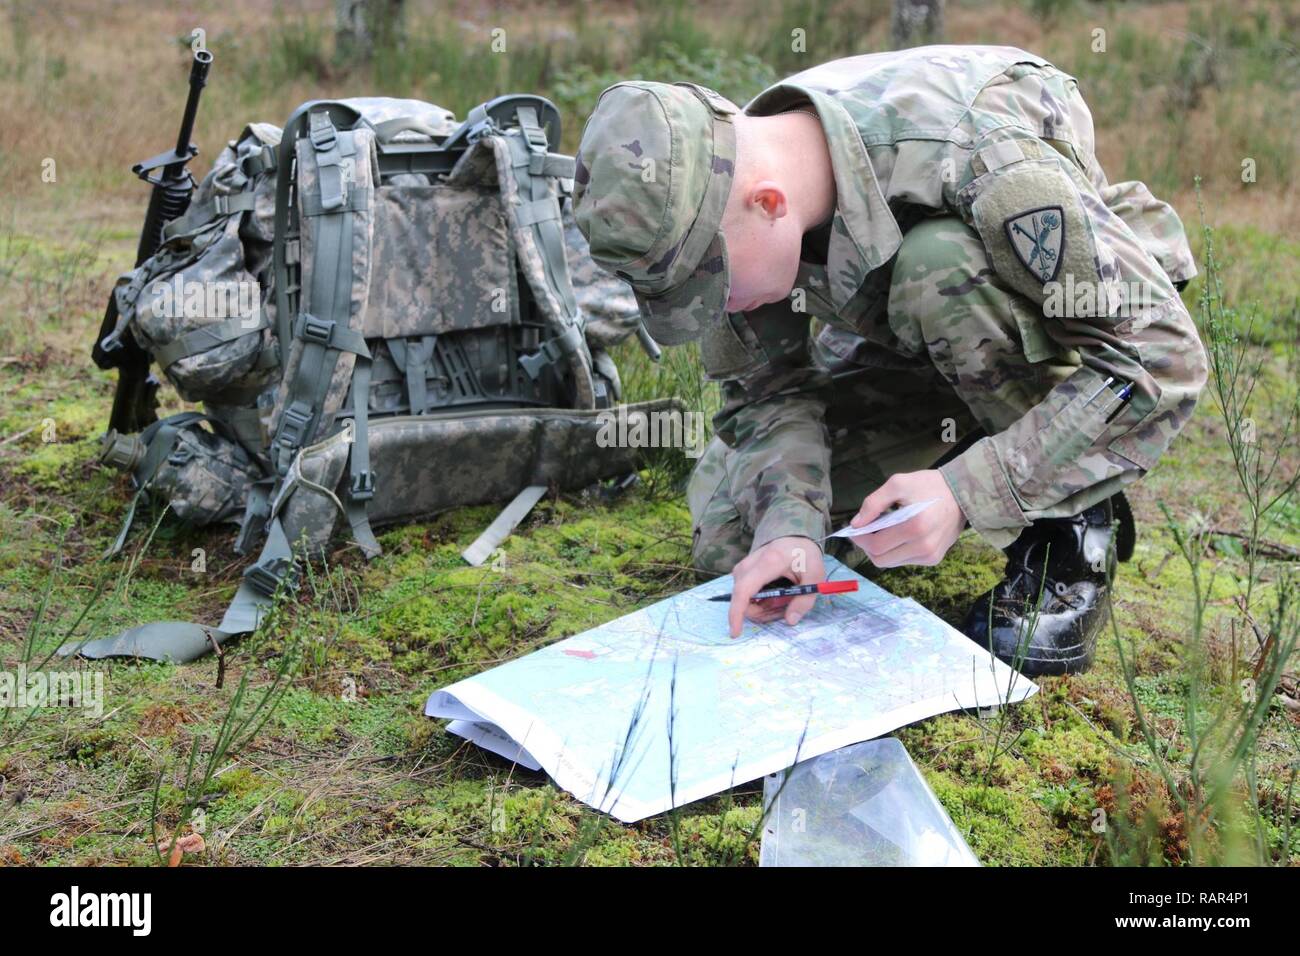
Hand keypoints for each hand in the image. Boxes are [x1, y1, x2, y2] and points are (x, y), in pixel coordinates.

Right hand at [727, 536, 825, 637]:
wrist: (796, 538)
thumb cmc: (805, 555)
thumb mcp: (815, 576)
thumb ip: (805, 600)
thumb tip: (790, 620)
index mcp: (769, 562)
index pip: (744, 590)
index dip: (737, 613)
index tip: (736, 632)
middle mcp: (750, 563)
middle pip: (742, 598)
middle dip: (760, 613)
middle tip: (784, 610)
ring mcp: (743, 566)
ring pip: (742, 598)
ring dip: (761, 608)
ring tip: (782, 602)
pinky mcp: (742, 570)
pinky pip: (744, 593)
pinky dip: (758, 601)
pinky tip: (774, 597)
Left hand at [851, 470, 966, 567]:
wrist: (962, 493)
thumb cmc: (929, 485)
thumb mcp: (898, 484)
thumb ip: (873, 503)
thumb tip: (856, 523)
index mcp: (915, 526)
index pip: (876, 545)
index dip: (859, 538)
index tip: (854, 528)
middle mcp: (924, 546)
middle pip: (880, 559)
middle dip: (868, 546)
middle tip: (866, 530)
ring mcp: (930, 555)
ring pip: (891, 562)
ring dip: (881, 549)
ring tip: (884, 530)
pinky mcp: (934, 559)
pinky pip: (904, 561)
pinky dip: (896, 550)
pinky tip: (900, 534)